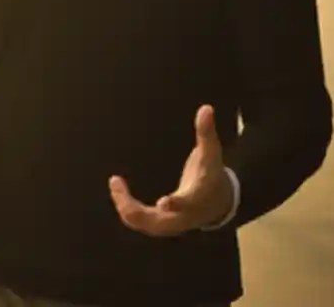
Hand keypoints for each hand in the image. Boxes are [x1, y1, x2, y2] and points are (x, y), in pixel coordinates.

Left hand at [108, 104, 233, 236]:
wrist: (218, 203)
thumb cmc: (212, 175)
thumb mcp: (212, 154)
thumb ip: (206, 133)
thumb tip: (206, 108)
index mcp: (197, 198)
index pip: (188, 203)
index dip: (176, 204)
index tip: (163, 202)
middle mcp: (183, 216)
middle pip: (158, 223)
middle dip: (134, 208)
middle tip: (117, 184)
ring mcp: (171, 223)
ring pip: (144, 225)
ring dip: (125, 207)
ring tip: (115, 183)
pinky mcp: (161, 224)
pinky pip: (140, 222)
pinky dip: (127, 209)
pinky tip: (118, 190)